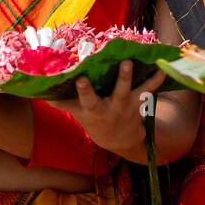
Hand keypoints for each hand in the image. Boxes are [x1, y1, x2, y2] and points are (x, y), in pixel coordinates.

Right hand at [50, 61, 165, 154]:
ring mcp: (129, 104)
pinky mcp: (141, 100)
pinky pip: (151, 88)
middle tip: (125, 63)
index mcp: (95, 110)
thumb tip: (39, 93)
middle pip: (119, 92)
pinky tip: (164, 65)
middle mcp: (114, 107)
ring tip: (153, 63)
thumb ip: (62, 103)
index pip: (87, 99)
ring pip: (137, 89)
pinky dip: (158, 77)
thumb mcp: (78, 115)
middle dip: (122, 78)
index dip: (83, 89)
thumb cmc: (94, 122)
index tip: (80, 77)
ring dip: (146, 77)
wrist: (120, 141)